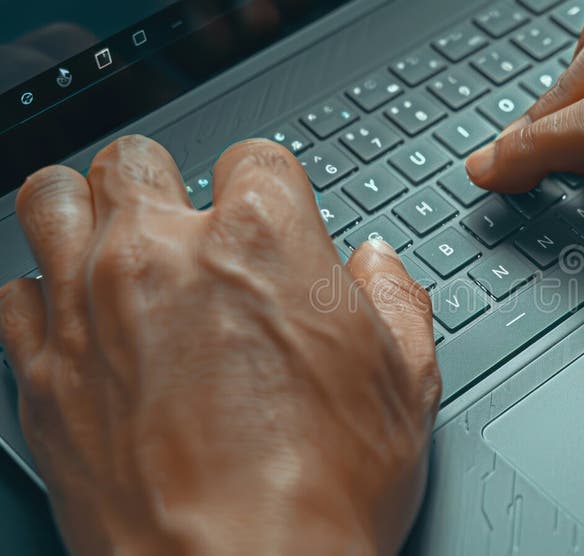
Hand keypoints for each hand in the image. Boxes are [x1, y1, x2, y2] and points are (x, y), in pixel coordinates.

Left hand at [0, 136, 439, 555]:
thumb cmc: (324, 489)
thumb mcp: (406, 384)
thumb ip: (395, 299)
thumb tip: (377, 264)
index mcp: (262, 243)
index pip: (255, 158)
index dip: (269, 187)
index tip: (270, 217)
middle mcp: (164, 256)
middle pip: (139, 159)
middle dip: (167, 185)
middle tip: (188, 230)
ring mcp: (90, 307)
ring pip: (54, 197)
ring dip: (87, 210)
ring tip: (114, 245)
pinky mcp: (42, 371)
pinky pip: (15, 292)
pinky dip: (45, 296)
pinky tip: (81, 322)